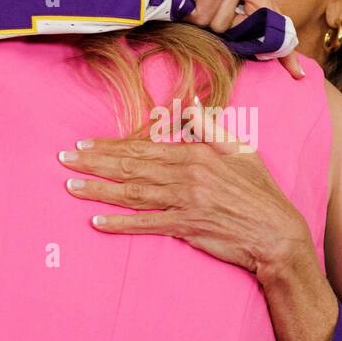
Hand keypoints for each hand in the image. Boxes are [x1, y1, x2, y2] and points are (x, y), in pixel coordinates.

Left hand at [58, 135, 338, 340]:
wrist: (277, 234)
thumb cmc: (260, 193)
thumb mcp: (241, 151)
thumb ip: (211, 128)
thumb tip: (190, 106)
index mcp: (196, 153)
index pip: (144, 147)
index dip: (111, 146)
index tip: (85, 144)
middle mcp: (187, 174)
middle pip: (131, 167)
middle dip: (94, 162)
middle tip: (64, 159)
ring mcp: (185, 202)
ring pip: (133, 193)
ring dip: (99, 190)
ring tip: (71, 186)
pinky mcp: (186, 227)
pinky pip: (146, 224)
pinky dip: (120, 224)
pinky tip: (97, 222)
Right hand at [104, 0, 305, 79]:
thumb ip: (232, 8)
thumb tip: (254, 44)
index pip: (273, 13)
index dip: (283, 47)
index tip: (296, 72)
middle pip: (245, 26)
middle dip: (224, 28)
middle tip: (198, 5)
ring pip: (222, 25)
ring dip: (200, 18)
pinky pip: (206, 18)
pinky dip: (190, 13)